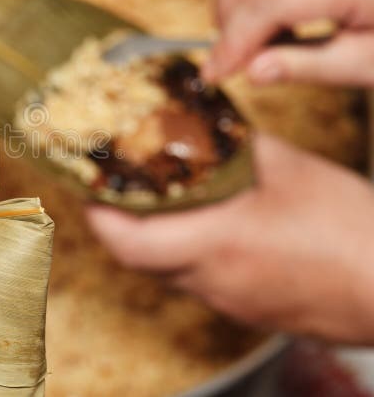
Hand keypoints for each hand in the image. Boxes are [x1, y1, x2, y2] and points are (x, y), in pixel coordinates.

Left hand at [85, 134, 373, 343]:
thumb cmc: (348, 229)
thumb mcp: (290, 169)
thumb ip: (238, 146)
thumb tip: (207, 127)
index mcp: (216, 243)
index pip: (127, 240)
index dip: (98, 213)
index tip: (87, 186)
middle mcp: (212, 280)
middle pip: (138, 258)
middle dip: (119, 222)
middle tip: (114, 188)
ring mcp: (228, 301)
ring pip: (166, 271)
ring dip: (152, 237)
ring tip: (155, 201)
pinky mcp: (246, 309)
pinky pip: (196, 282)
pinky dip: (184, 253)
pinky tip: (204, 228)